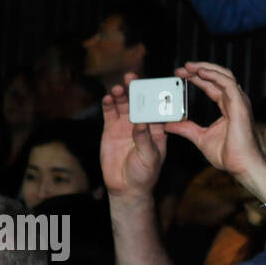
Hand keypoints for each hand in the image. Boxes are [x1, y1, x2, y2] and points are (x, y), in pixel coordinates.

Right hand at [100, 73, 167, 198]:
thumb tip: (140, 123)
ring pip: (124, 105)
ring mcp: (126, 125)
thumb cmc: (145, 173)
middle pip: (139, 101)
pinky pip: (109, 114)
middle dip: (136, 89)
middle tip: (132, 78)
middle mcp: (142, 123)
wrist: (126, 187)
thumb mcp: (149, 156)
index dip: (156, 95)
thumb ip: (144, 140)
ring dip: (121, 95)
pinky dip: (108, 105)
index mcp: (157, 128)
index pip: (158, 107)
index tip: (154, 83)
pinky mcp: (111, 129)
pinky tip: (107, 98)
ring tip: (119, 88)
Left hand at [163, 62, 265, 192]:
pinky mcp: (240, 105)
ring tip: (189, 66)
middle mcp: (235, 101)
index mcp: (228, 106)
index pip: (212, 85)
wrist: (241, 165)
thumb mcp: (200, 138)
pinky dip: (214, 76)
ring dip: (206, 68)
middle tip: (181, 68)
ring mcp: (239, 102)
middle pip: (218, 76)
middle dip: (199, 69)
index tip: (180, 75)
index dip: (197, 78)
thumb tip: (168, 124)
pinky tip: (201, 73)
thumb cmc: (228, 154)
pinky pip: (228, 84)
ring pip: (224, 75)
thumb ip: (186, 128)